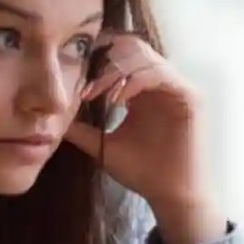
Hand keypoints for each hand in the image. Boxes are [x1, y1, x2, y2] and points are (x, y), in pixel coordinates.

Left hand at [64, 32, 212, 217]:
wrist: (170, 196)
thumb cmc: (143, 172)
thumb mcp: (104, 146)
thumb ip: (83, 130)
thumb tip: (53, 121)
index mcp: (143, 90)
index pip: (121, 56)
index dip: (98, 61)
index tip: (77, 83)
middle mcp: (161, 83)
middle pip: (132, 47)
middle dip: (105, 63)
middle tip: (87, 88)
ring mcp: (177, 87)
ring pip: (144, 57)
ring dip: (116, 72)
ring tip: (98, 95)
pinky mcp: (190, 96)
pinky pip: (160, 74)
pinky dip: (136, 82)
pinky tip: (118, 101)